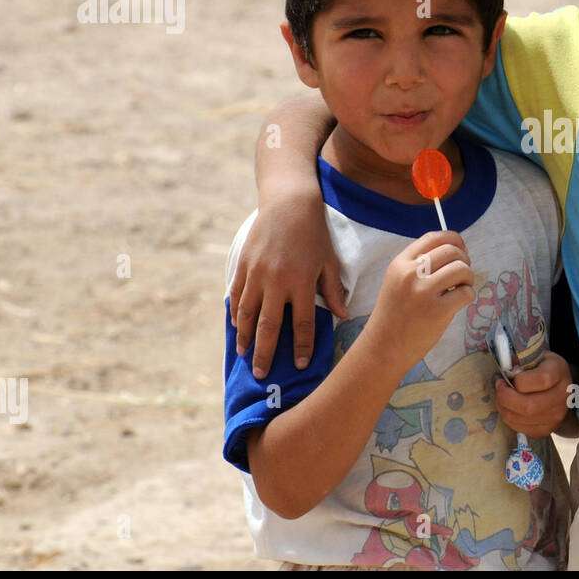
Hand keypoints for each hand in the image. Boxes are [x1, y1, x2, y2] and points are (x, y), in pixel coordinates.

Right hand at [229, 186, 347, 378]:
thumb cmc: (314, 233)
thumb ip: (333, 290)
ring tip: (244, 355)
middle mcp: (276, 282)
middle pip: (268, 326)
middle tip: (262, 374)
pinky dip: (236, 313)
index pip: (301, 324)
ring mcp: (256, 274)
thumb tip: (343, 316)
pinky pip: (237, 295)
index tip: (298, 365)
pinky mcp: (243, 265)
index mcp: (301, 283)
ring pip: (247, 314)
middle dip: (265, 353)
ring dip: (245, 337)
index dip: (300, 347)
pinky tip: (236, 326)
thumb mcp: (329, 261)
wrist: (288, 203)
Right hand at [363, 231, 475, 374]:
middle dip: (464, 260)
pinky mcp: (438, 311)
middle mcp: (411, 273)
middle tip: (462, 275)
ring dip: (468, 278)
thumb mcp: (398, 282)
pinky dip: (468, 296)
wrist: (383, 348)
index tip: (462, 248)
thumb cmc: (395, 316)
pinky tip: (458, 303)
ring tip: (461, 289)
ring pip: (462, 269)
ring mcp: (424, 292)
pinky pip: (466, 293)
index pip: (433, 238)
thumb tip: (456, 251)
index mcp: (400, 264)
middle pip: (451, 251)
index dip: (454, 239)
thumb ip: (419, 266)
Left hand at [495, 351, 576, 438]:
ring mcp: (556, 416)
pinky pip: (520, 428)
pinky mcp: (546, 429)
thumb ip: (521, 360)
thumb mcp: (535, 356)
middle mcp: (562, 396)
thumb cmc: (543, 367)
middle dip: (505, 398)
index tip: (507, 376)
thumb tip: (508, 371)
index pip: (541, 380)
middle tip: (499, 389)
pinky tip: (510, 408)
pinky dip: (509, 418)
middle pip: (528, 406)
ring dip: (504, 408)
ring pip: (520, 419)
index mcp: (560, 371)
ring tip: (502, 398)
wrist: (561, 387)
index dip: (518, 380)